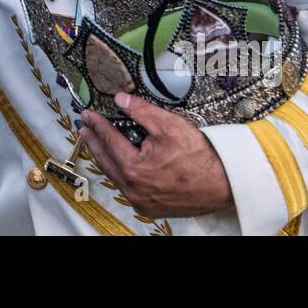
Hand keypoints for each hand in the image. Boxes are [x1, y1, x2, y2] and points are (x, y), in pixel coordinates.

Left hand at [78, 92, 232, 219]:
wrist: (223, 185)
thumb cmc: (199, 156)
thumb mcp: (168, 125)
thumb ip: (140, 111)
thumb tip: (120, 99)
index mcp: (133, 168)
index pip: (109, 140)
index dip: (97, 125)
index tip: (87, 115)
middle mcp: (133, 188)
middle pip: (106, 160)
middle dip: (93, 142)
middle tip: (84, 129)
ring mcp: (141, 201)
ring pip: (115, 176)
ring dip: (105, 158)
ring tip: (96, 145)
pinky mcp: (150, 208)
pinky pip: (127, 189)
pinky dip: (119, 174)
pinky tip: (119, 166)